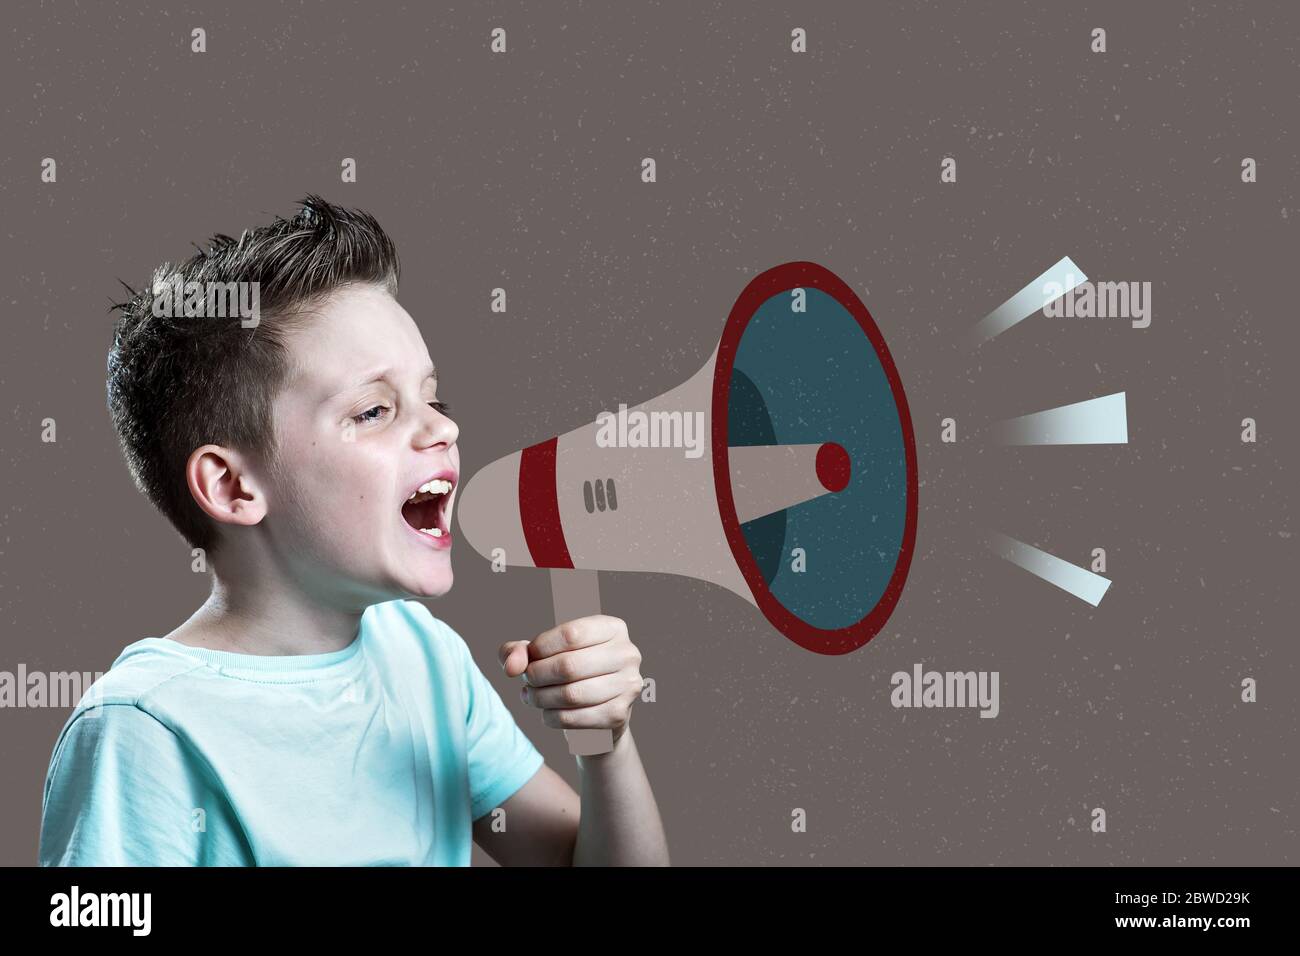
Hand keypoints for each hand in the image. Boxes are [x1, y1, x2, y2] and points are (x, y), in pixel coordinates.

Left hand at [500, 615, 642, 744]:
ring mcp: (628, 685)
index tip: (528, 657)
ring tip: (531, 695)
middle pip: (569, 666)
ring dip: (540, 698)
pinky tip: (545, 712)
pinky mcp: (619, 715)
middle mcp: (627, 654)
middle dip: (536, 675)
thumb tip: (510, 665)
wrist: (598, 711)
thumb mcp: (543, 653)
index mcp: (613, 628)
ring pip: (571, 694)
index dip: (540, 647)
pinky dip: (550, 717)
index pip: (571, 634)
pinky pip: (574, 718)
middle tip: (526, 680)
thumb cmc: (568, 672)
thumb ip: (519, 650)